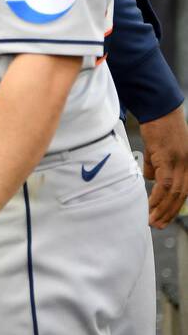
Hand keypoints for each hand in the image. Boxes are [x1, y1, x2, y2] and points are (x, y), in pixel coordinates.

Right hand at [140, 108, 187, 226]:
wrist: (159, 110)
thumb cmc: (158, 127)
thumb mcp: (158, 149)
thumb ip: (155, 165)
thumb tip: (150, 179)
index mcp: (187, 164)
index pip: (184, 191)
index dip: (175, 207)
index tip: (165, 218)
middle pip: (181, 196)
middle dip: (169, 213)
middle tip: (158, 225)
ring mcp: (180, 162)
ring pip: (174, 193)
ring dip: (162, 209)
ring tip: (152, 220)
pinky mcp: (168, 158)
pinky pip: (164, 184)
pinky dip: (157, 197)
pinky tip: (150, 205)